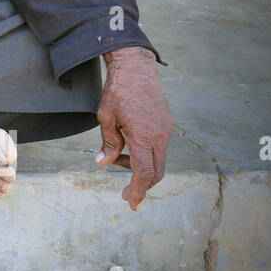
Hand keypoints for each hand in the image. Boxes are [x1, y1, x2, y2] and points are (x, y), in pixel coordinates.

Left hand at [95, 46, 172, 209]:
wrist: (136, 67)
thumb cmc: (118, 91)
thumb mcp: (106, 117)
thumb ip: (109, 143)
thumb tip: (104, 163)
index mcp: (143, 136)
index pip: (144, 173)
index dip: (138, 191)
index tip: (131, 203)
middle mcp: (159, 136)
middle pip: (156, 172)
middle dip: (141, 184)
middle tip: (124, 192)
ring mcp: (165, 130)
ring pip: (158, 160)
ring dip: (140, 167)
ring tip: (118, 157)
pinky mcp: (166, 125)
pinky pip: (158, 148)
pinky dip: (145, 154)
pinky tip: (128, 145)